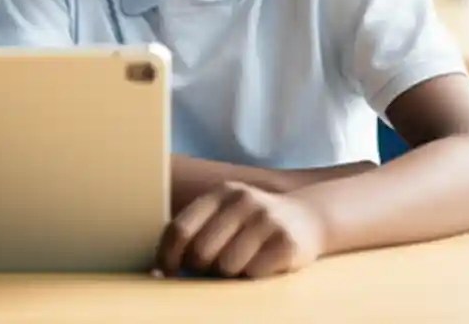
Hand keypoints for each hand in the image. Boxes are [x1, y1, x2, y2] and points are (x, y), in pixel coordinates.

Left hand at [157, 182, 326, 278]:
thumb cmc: (252, 224)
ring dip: (229, 273)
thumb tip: (160, 271)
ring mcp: (266, 219)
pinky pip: (253, 273)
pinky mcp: (286, 242)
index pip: (180, 228)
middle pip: (201, 251)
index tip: (164, 273)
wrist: (308, 217)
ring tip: (241, 262)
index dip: (166, 255)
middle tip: (213, 267)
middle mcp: (243, 200)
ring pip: (226, 266)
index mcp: (220, 193)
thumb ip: (195, 232)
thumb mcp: (224, 214)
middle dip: (201, 267)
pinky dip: (252, 276)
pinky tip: (261, 263)